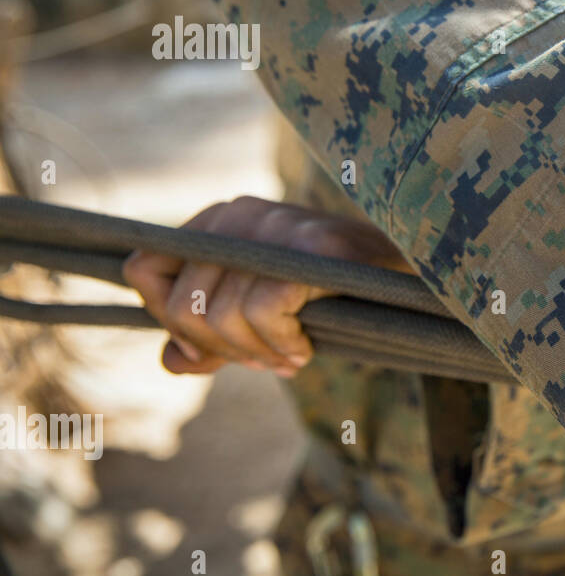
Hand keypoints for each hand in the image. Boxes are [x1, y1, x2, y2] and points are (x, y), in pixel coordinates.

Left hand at [122, 197, 411, 376]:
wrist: (410, 276)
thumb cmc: (334, 293)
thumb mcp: (263, 310)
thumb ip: (212, 334)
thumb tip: (173, 362)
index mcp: (219, 220)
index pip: (144, 269)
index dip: (168, 319)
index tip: (211, 346)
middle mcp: (240, 214)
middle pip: (182, 303)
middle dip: (222, 349)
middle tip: (265, 361)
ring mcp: (276, 227)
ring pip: (222, 315)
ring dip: (256, 354)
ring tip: (288, 358)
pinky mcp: (310, 249)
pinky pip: (264, 313)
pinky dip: (282, 345)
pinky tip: (305, 349)